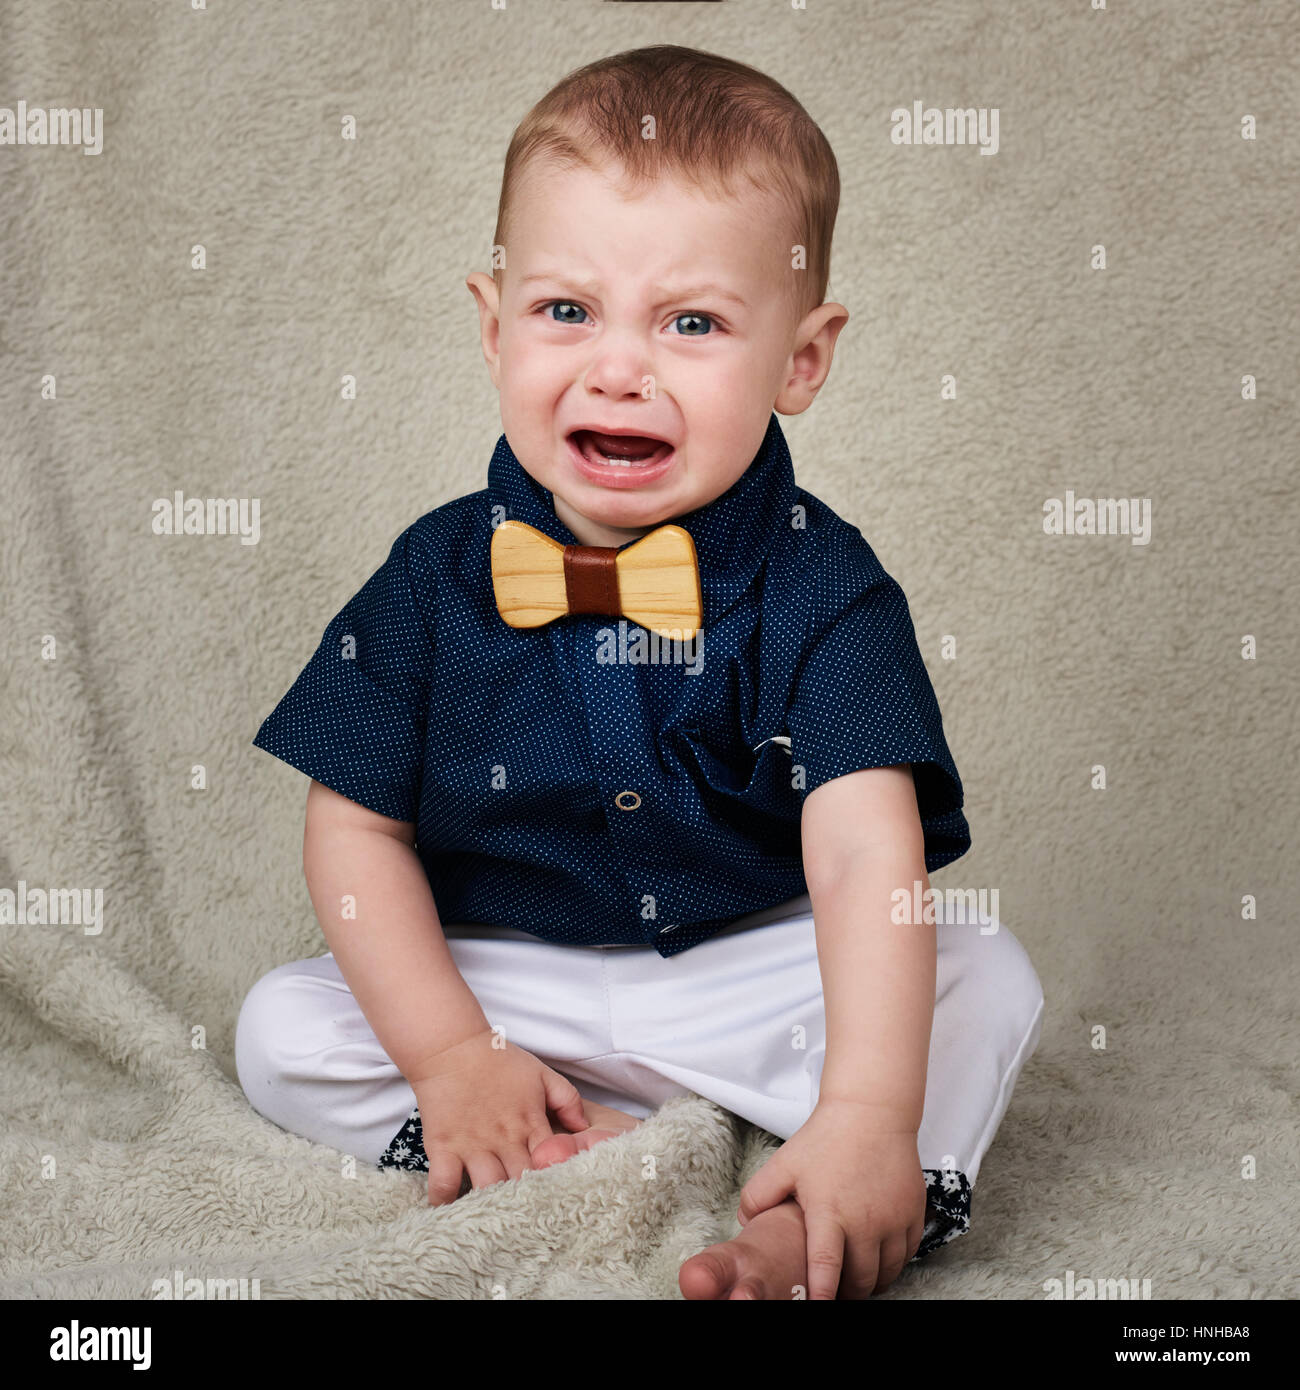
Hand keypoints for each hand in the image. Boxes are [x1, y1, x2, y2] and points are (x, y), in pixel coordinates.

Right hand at [407, 1028, 588, 1204]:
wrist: (453, 1048)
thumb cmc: (498, 1061)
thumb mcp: (542, 1074)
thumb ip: (567, 1100)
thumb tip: (584, 1129)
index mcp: (530, 1124)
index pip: (553, 1163)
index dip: (558, 1183)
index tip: (561, 1197)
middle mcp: (504, 1139)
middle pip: (523, 1183)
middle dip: (528, 1202)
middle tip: (531, 1218)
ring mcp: (473, 1145)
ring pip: (488, 1189)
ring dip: (493, 1206)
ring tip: (497, 1220)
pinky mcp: (444, 1147)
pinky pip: (444, 1184)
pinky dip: (446, 1202)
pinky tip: (451, 1212)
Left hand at [737, 1099, 927, 1298]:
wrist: (872, 1112)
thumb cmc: (826, 1138)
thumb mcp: (784, 1164)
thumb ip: (758, 1195)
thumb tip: (744, 1223)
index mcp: (830, 1212)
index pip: (825, 1268)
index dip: (821, 1296)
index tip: (815, 1308)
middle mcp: (866, 1221)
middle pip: (859, 1281)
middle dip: (846, 1294)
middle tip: (834, 1293)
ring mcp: (894, 1219)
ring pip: (886, 1273)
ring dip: (870, 1282)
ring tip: (855, 1279)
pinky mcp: (914, 1213)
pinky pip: (907, 1255)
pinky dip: (893, 1264)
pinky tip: (878, 1258)